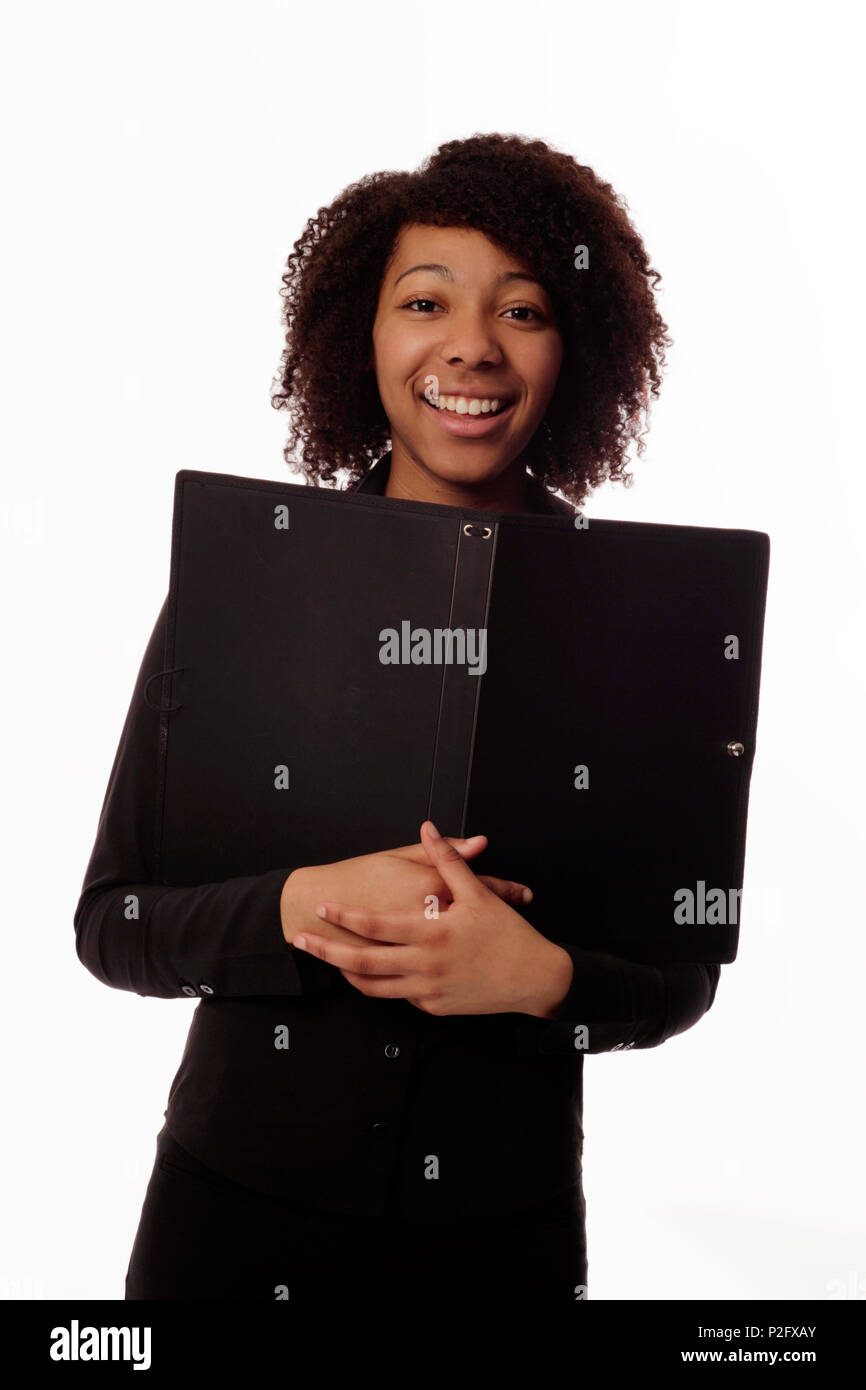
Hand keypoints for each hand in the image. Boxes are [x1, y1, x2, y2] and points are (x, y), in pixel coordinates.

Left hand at [292, 820, 571, 1017]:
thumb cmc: (507, 934)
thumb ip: (447, 860)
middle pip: (361, 962)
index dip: (343, 916)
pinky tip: (373, 974)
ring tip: (329, 960)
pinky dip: (383, 984)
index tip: (320, 907)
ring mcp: (427, 990)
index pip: (373, 926)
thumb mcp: (478, 894)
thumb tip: (430, 828)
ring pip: (374, 987)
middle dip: (326, 950)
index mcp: (430, 933)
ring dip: (347, 973)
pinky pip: (400, 996)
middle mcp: (423, 965)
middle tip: (300, 940)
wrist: (534, 979)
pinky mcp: (434, 1007)